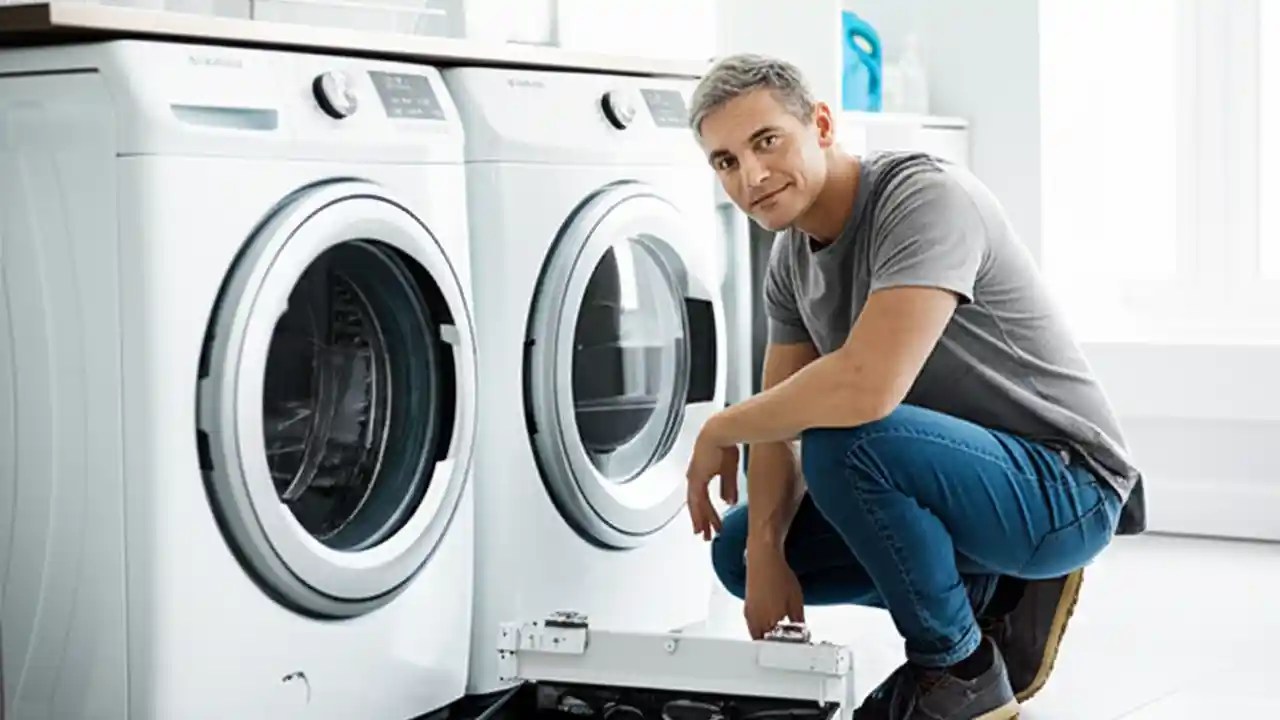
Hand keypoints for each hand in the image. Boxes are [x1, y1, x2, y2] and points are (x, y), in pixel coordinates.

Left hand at [686, 420, 739, 540]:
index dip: (705, 512)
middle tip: (705, 535)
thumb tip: (729, 501)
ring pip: (695, 505)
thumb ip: (728, 487)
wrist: (722, 433)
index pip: (702, 498)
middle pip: (697, 505)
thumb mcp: (729, 470)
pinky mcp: (697, 478)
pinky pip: (696, 500)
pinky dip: (698, 513)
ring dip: (700, 520)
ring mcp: (694, 478)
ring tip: (704, 534)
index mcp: (702, 474)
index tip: (709, 524)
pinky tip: (702, 522)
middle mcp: (695, 477)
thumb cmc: (726, 445)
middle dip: (702, 520)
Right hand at [744, 543, 805, 639]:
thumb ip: (797, 620)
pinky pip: (751, 623)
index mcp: (768, 623)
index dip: (785, 647)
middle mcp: (755, 621)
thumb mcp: (796, 601)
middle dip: (774, 643)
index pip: (775, 645)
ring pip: (756, 633)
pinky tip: (768, 620)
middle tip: (786, 641)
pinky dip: (760, 626)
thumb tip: (801, 631)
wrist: (763, 558)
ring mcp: (749, 613)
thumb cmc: (778, 576)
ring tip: (778, 631)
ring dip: (766, 636)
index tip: (793, 645)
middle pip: (764, 642)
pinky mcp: (746, 605)